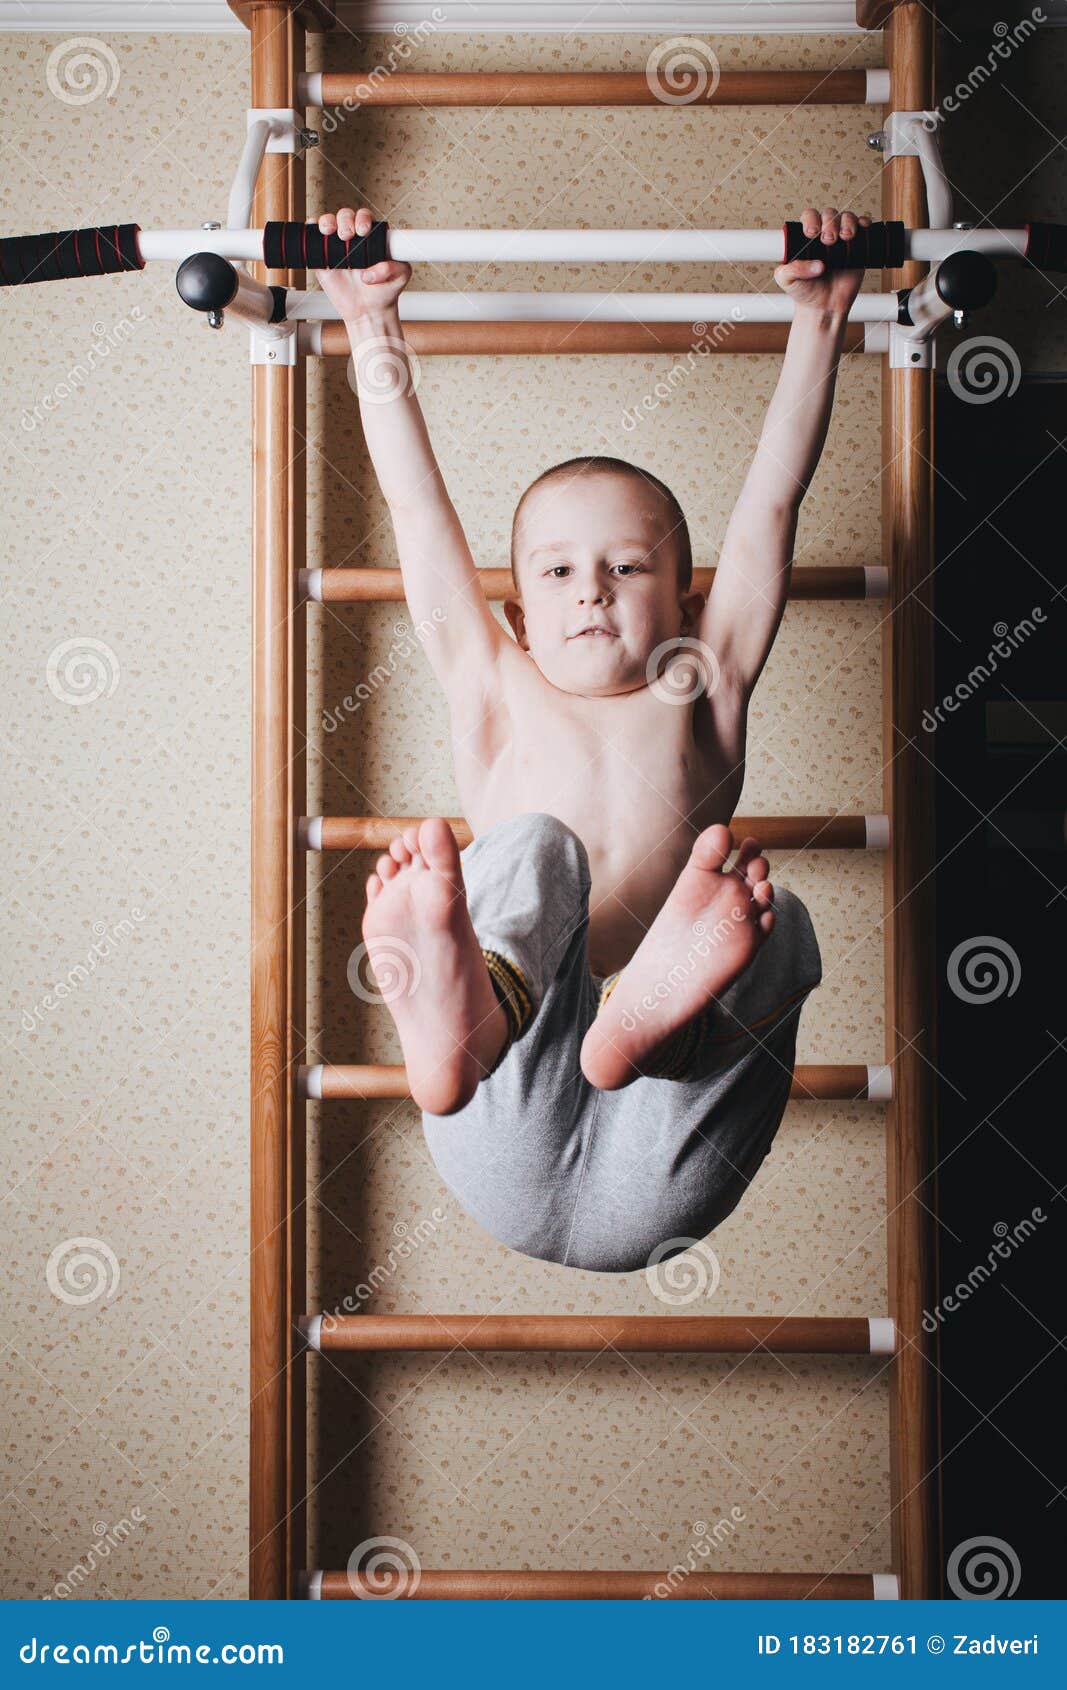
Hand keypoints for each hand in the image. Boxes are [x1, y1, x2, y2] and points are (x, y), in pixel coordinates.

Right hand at [314, 206, 411, 321]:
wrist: (368, 311)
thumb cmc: (385, 291)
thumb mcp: (400, 277)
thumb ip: (395, 267)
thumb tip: (372, 272)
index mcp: (372, 237)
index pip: (364, 217)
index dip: (362, 218)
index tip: (364, 231)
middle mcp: (354, 239)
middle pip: (345, 216)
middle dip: (345, 220)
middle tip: (348, 235)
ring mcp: (336, 247)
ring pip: (328, 222)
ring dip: (327, 221)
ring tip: (330, 232)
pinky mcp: (322, 258)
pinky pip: (312, 239)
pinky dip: (310, 231)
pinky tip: (316, 234)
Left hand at [773, 206, 871, 316]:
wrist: (825, 308)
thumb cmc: (805, 292)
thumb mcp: (787, 281)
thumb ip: (791, 270)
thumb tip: (815, 264)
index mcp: (806, 239)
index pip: (809, 216)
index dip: (811, 219)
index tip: (811, 233)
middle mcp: (824, 235)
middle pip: (829, 214)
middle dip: (830, 223)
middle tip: (828, 240)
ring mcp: (841, 240)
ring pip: (847, 217)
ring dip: (847, 222)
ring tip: (844, 238)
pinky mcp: (858, 247)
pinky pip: (863, 226)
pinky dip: (863, 224)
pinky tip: (860, 231)